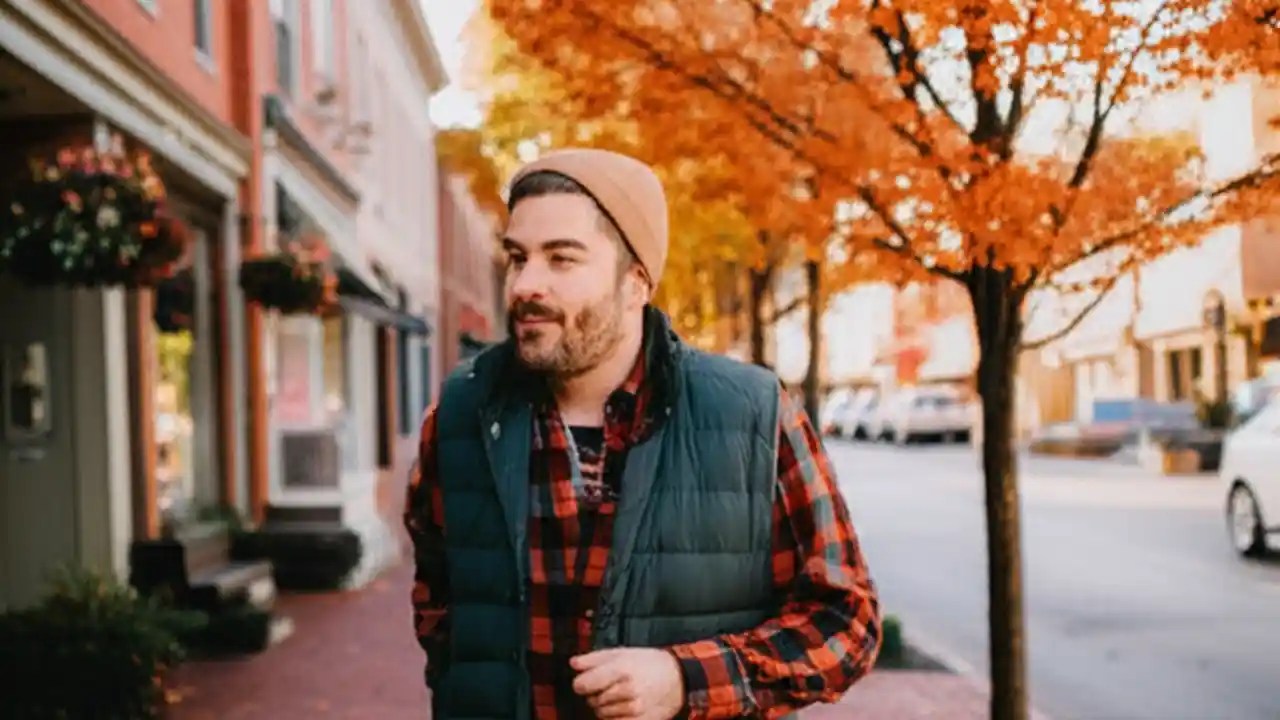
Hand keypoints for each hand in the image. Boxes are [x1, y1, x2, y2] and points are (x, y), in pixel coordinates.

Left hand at [570, 647, 684, 718]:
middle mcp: (627, 690)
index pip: (584, 684)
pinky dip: (614, 717)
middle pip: (592, 700)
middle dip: (596, 695)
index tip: (584, 683)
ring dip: (605, 707)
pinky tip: (623, 708)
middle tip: (609, 687)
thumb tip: (573, 663)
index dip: (581, 684)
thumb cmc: (648, 664)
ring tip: (618, 697)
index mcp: (621, 669)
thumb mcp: (622, 653)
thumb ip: (594, 659)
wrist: (677, 679)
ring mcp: (635, 708)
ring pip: (602, 714)